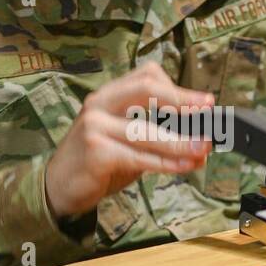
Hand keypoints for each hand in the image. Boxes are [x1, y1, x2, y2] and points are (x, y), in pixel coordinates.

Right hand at [45, 62, 212, 220]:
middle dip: (182, 100)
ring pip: (146, 130)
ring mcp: (94, 126)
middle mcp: (99, 104)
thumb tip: (198, 138)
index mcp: (109, 95)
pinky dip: (166, 162)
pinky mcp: (95, 152)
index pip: (146, 77)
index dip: (178, 88)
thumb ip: (155, 133)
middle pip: (146, 89)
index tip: (205, 102)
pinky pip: (139, 156)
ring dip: (180, 141)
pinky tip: (184, 166)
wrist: (58, 187)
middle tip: (208, 113)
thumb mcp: (126, 140)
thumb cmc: (98, 162)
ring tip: (203, 149)